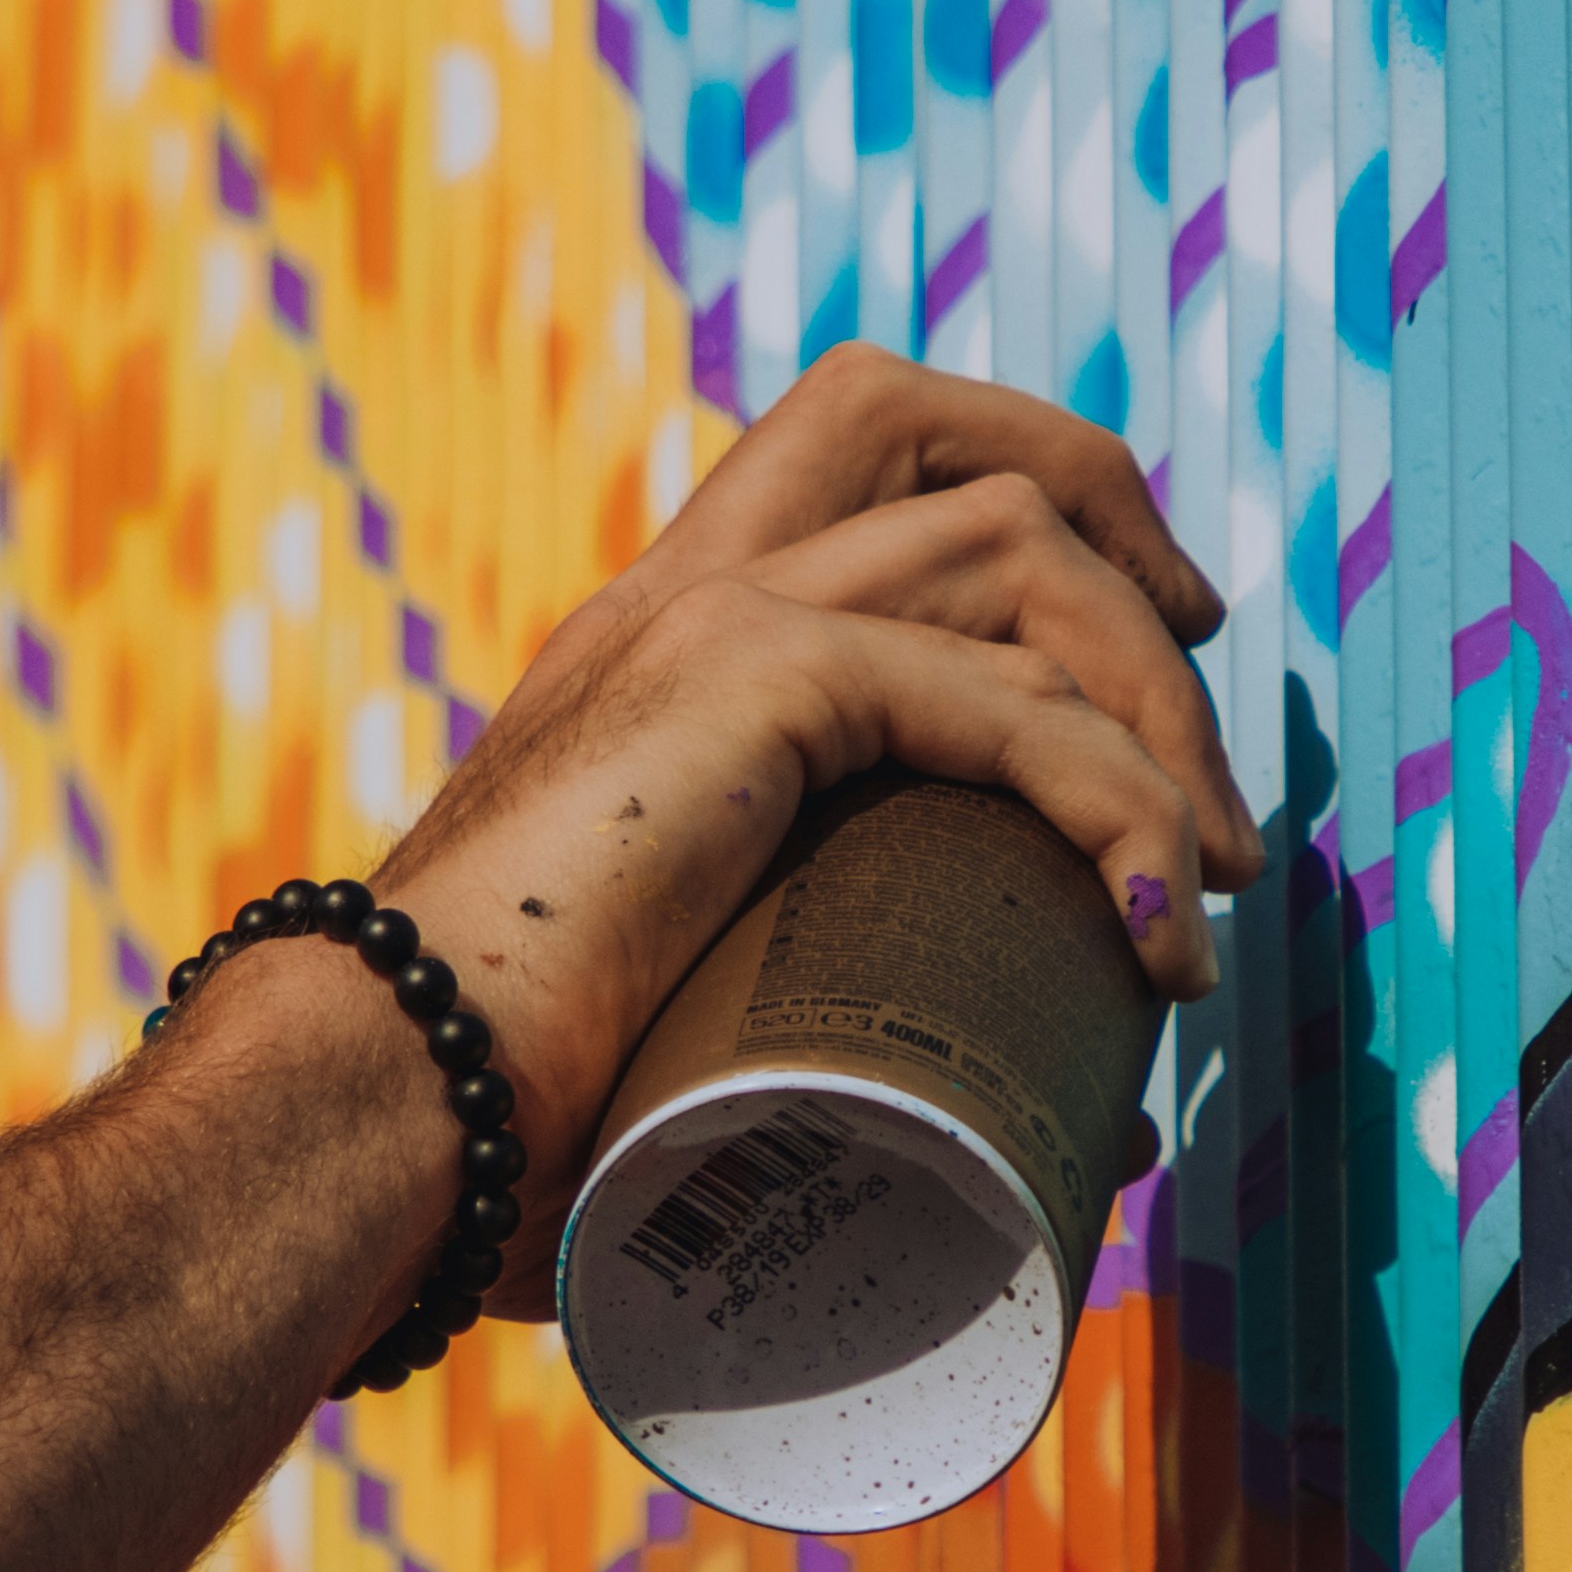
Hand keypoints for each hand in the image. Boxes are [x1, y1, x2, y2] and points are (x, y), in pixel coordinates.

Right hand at [370, 344, 1271, 1304]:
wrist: (367, 1114)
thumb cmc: (496, 1134)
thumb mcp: (709, 1040)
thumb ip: (867, 1045)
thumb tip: (1094, 1137)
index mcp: (656, 660)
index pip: (855, 465)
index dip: (1026, 512)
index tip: (1138, 682)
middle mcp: (679, 598)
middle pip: (943, 434)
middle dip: (1118, 535)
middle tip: (1204, 733)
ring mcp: (705, 618)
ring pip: (1011, 542)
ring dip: (1151, 708)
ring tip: (1203, 890)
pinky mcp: (745, 679)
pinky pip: (1003, 698)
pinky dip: (1117, 807)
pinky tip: (1155, 936)